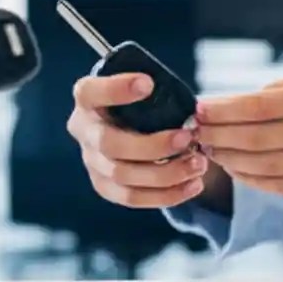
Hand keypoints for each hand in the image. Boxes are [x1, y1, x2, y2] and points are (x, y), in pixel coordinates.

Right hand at [67, 73, 207, 208]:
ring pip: (122, 175)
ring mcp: (92, 161)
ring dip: (165, 173)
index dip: (115, 90)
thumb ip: (151, 87)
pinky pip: (132, 197)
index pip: (90, 92)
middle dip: (152, 145)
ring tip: (198, 164)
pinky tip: (193, 185)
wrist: (131, 124)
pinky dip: (165, 195)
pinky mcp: (105, 186)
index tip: (148, 84)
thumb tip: (178, 100)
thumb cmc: (141, 99)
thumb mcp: (141, 86)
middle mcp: (84, 131)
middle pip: (109, 144)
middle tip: (187, 137)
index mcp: (87, 99)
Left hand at [197, 72, 282, 197]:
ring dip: (231, 159)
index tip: (200, 109)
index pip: (261, 107)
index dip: (225, 111)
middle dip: (219, 136)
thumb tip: (235, 103)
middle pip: (258, 139)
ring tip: (211, 150)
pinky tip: (236, 169)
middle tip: (197, 132)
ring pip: (267, 166)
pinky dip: (254, 180)